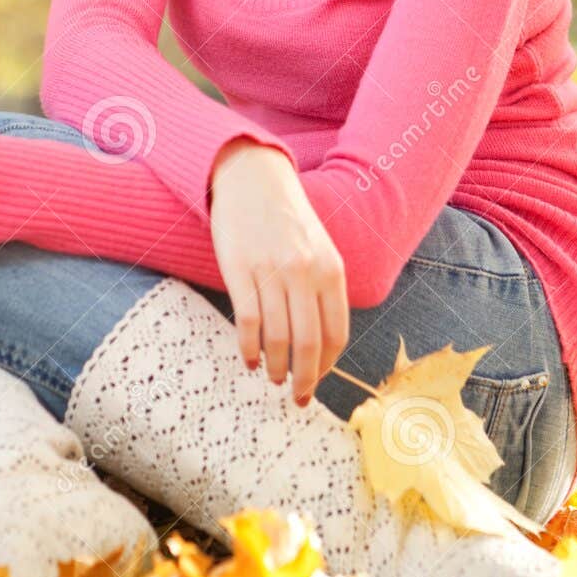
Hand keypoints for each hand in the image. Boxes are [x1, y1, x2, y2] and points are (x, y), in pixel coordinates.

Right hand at [208, 141, 348, 406]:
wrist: (253, 178)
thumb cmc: (287, 220)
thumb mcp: (320, 249)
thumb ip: (324, 289)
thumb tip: (319, 343)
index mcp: (331, 270)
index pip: (335, 333)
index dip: (325, 366)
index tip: (315, 382)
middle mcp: (305, 273)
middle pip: (308, 344)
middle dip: (303, 379)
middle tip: (296, 398)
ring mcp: (272, 272)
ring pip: (278, 338)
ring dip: (276, 368)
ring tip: (272, 378)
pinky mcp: (240, 270)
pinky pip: (248, 321)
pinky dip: (249, 348)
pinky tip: (250, 359)